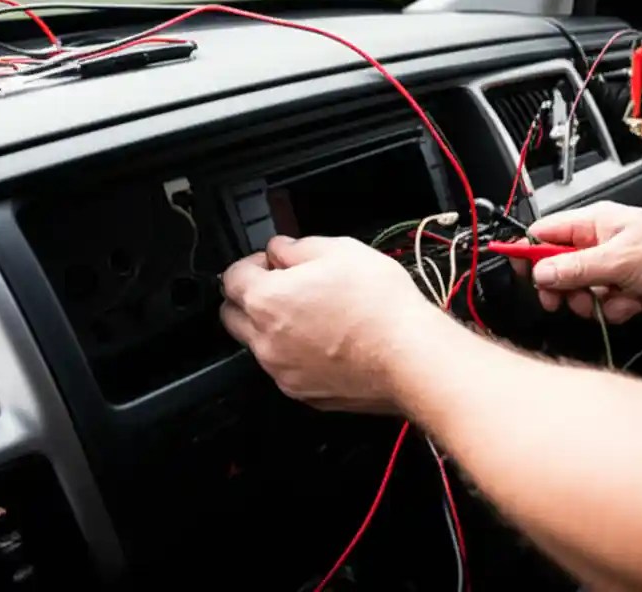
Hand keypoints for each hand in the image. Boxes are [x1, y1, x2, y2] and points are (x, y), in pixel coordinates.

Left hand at [219, 235, 440, 412]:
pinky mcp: (303, 394)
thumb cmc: (381, 306)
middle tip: (283, 287)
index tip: (272, 262)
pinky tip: (327, 341)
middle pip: (232, 315)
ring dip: (272, 327)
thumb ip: (297, 247)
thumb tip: (281, 250)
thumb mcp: (341, 250)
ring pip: (257, 345)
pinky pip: (284, 369)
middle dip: (249, 298)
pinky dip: (295, 354)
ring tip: (313, 315)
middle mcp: (265, 341)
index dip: (252, 264)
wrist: (410, 356)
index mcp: (267, 300)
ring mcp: (282, 371)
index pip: (231, 277)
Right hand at [524, 202, 641, 321]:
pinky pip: (600, 305)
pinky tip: (630, 303)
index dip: (528, 252)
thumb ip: (575, 268)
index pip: (545, 233)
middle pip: (556, 267)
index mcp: (593, 223)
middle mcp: (598, 244)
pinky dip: (612, 309)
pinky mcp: (623, 290)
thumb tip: (540, 272)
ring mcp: (610, 268)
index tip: (521, 271)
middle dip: (560, 286)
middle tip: (561, 298)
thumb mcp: (618, 260)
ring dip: (589, 302)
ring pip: (577, 291)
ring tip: (609, 298)